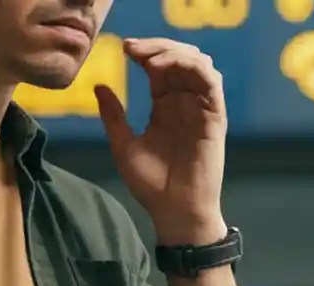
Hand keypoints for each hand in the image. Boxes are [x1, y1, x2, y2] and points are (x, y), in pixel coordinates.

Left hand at [95, 37, 227, 245]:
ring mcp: (201, 109)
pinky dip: (191, 66)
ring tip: (149, 57)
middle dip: (157, 46)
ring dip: (174, 52)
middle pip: (178, 58)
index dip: (145, 51)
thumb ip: (113, 116)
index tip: (123, 48)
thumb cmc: (152, 186)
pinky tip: (166, 67)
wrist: (174, 211)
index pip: (159, 67)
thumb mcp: (123, 146)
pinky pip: (211, 81)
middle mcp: (185, 103)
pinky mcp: (215, 118)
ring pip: (198, 62)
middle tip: (132, 48)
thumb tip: (98, 86)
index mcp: (165, 106)